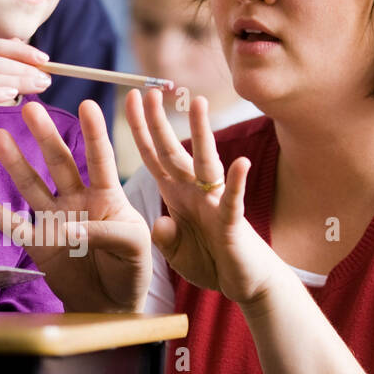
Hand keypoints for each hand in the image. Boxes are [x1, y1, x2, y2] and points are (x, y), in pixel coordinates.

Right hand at [0, 98, 152, 312]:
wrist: (113, 304)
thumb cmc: (131, 270)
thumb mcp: (135, 246)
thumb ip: (106, 232)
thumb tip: (68, 229)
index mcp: (108, 196)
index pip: (100, 159)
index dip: (94, 133)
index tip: (88, 104)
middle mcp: (78, 201)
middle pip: (59, 163)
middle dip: (45, 136)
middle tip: (30, 106)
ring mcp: (55, 220)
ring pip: (32, 186)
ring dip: (15, 162)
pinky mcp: (39, 244)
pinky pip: (15, 227)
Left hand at [126, 88, 281, 306]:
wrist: (243, 282)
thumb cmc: (210, 260)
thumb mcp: (176, 251)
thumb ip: (164, 236)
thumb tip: (159, 222)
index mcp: (177, 194)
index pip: (154, 156)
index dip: (141, 129)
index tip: (130, 98)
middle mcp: (195, 191)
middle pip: (174, 152)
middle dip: (159, 123)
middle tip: (149, 91)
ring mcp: (214, 203)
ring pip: (205, 163)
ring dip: (201, 134)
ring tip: (198, 104)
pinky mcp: (232, 223)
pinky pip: (233, 200)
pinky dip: (236, 183)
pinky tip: (240, 163)